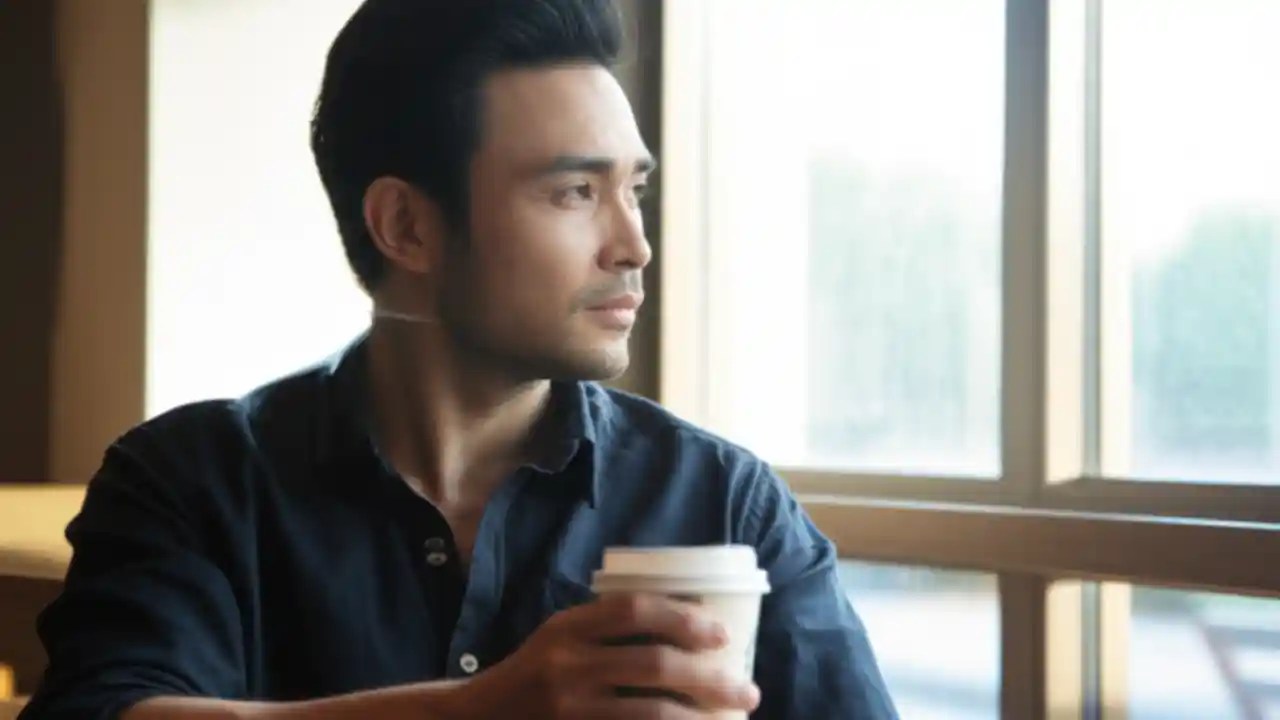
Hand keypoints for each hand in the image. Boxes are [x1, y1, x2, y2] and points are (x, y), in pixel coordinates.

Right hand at [447, 593, 759, 718]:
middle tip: (748, 689)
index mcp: (567, 627)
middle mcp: (566, 666)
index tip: (723, 635)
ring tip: (733, 719)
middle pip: (652, 664)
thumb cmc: (535, 672)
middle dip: (709, 677)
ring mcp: (568, 709)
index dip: (683, 619)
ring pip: (649, 714)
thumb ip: (608, 627)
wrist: (479, 718)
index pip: (633, 610)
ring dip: (699, 719)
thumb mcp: (561, 635)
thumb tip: (689, 620)